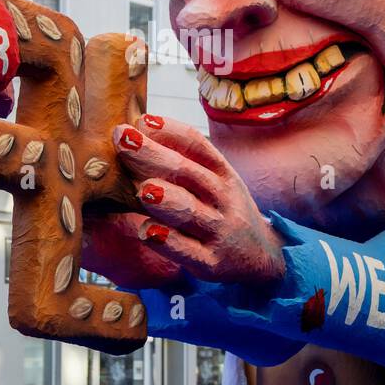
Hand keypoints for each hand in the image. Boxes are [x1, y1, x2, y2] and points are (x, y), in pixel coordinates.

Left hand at [92, 115, 284, 285]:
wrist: (262, 257)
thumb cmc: (224, 211)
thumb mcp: (216, 182)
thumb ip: (185, 161)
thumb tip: (140, 130)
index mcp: (223, 174)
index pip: (198, 146)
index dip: (171, 131)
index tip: (142, 120)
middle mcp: (223, 199)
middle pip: (188, 173)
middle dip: (154, 155)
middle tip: (123, 140)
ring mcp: (219, 232)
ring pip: (190, 212)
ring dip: (166, 198)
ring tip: (143, 189)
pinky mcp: (211, 264)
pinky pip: (188, 252)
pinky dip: (167, 241)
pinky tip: (146, 231)